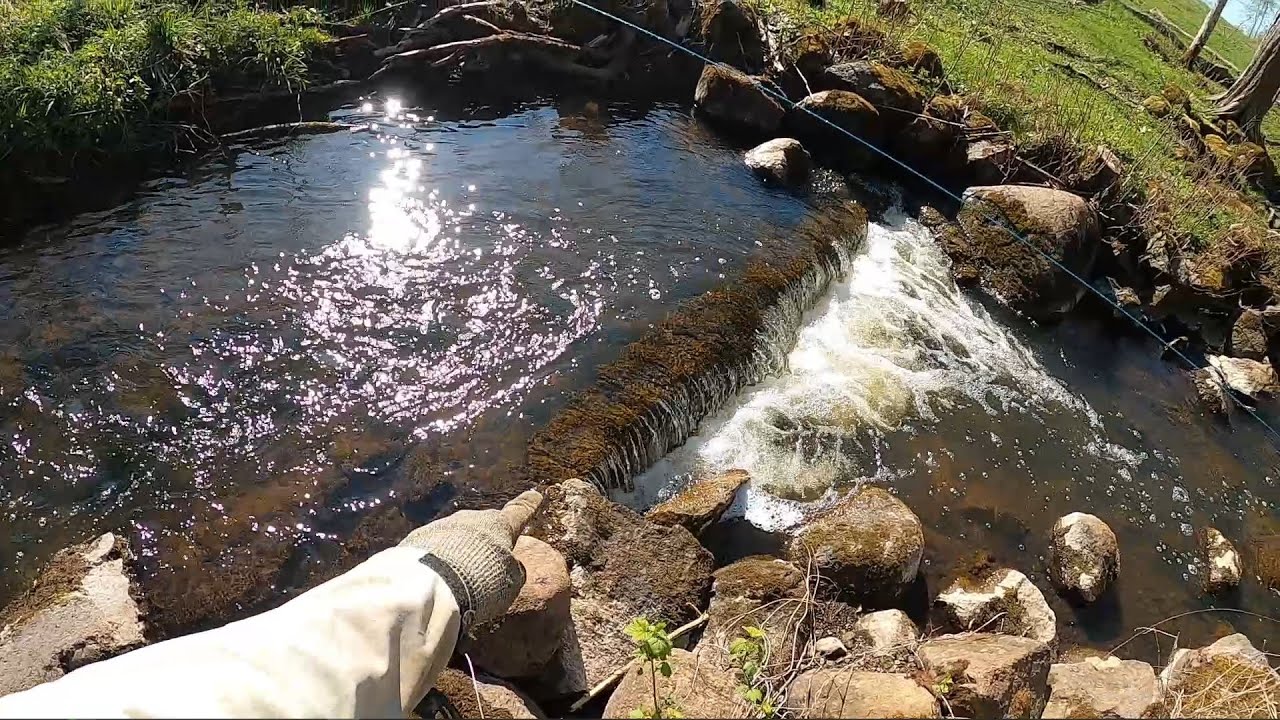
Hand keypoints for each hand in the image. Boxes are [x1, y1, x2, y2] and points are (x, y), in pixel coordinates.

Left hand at [399, 490, 542, 628]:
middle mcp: (473, 518)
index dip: (528, 504)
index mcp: (501, 525)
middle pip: (485, 524)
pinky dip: (440, 556)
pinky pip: (436, 545)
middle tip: (486, 557)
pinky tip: (437, 575)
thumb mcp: (510, 583)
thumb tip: (510, 565)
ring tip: (457, 575)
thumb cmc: (482, 582)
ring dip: (460, 549)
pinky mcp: (420, 536)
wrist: (432, 584)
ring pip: (458, 534)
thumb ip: (512, 570)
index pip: (519, 511)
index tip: (535, 494)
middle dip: (487, 536)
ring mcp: (444, 525)